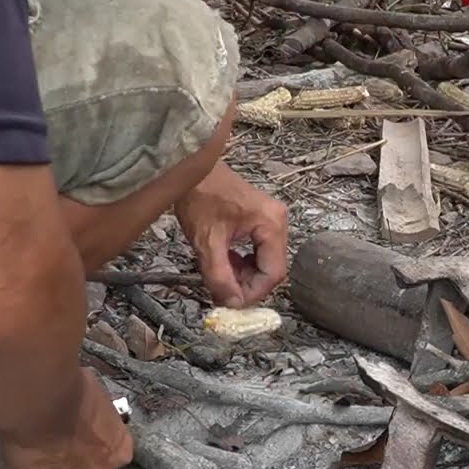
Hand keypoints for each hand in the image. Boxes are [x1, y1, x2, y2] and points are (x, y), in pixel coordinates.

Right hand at [0, 368, 132, 468]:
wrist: (41, 402)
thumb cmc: (72, 392)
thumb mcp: (99, 397)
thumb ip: (98, 415)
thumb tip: (88, 410)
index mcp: (119, 451)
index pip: (113, 454)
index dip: (97, 443)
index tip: (84, 434)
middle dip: (76, 458)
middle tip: (59, 438)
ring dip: (51, 466)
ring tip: (37, 444)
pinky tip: (22, 452)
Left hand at [176, 163, 288, 307]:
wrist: (190, 165)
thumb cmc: (199, 197)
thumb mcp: (207, 241)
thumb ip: (219, 275)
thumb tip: (232, 303)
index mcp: (271, 224)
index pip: (273, 273)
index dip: (253, 293)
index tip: (232, 303)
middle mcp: (278, 222)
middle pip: (271, 268)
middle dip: (247, 284)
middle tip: (223, 292)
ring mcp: (271, 219)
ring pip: (264, 261)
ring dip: (243, 274)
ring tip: (220, 275)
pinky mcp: (260, 219)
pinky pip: (258, 250)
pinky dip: (242, 261)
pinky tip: (224, 260)